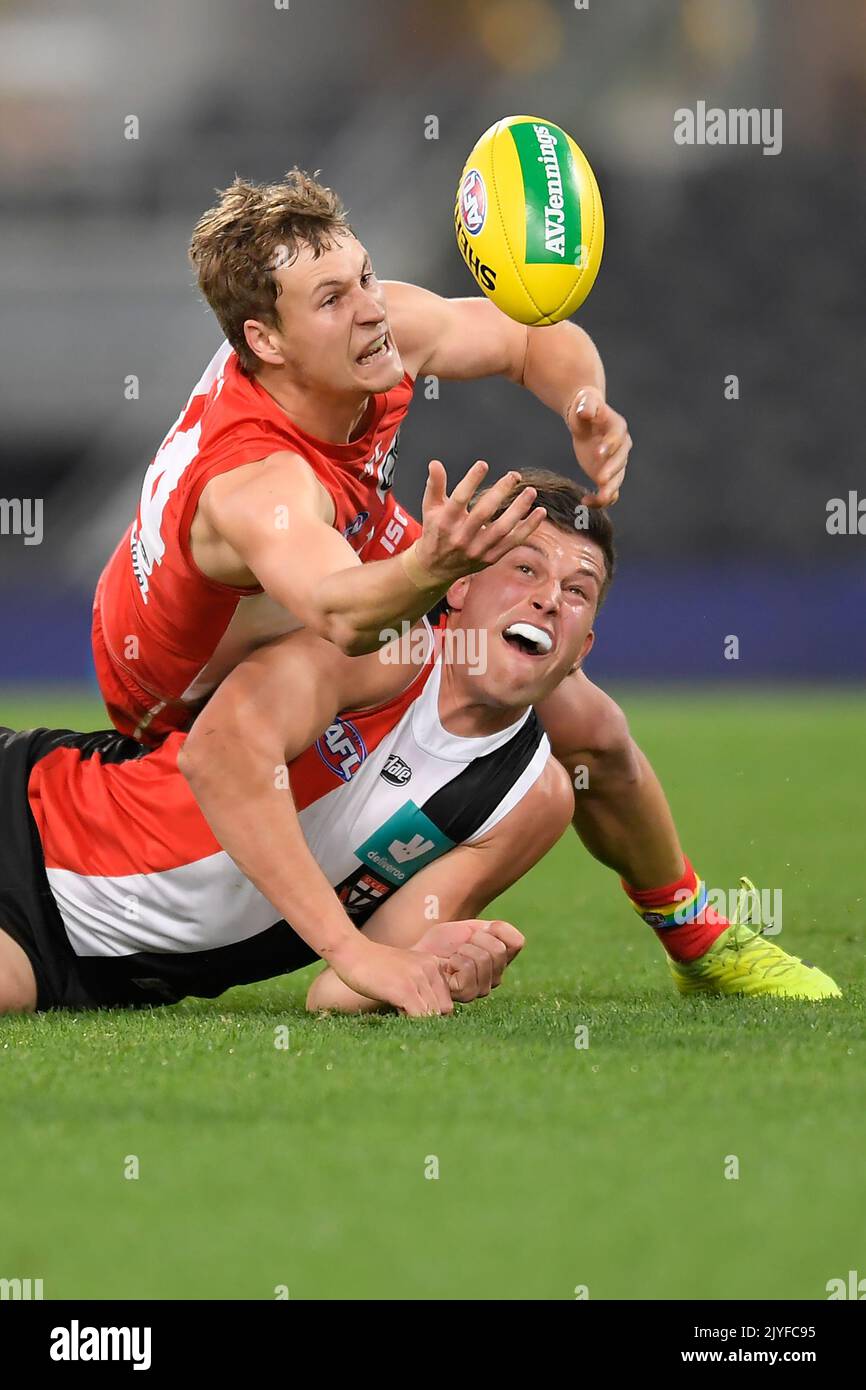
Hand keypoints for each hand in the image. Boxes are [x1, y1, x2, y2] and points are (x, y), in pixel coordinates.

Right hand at [328, 935, 453, 1016]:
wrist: (351, 952)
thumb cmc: (374, 965)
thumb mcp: (406, 969)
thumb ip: (421, 985)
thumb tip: (432, 1013)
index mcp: (433, 963)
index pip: (447, 1000)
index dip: (433, 1011)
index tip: (415, 1012)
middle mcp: (430, 968)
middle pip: (443, 1009)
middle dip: (428, 1018)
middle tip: (407, 1015)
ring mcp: (418, 979)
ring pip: (432, 1014)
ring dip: (418, 1021)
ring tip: (400, 1012)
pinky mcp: (405, 990)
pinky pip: (419, 1017)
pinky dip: (410, 1022)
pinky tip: (395, 1012)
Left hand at [413, 919, 524, 1003]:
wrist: (418, 954)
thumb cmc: (443, 943)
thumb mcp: (471, 928)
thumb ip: (497, 930)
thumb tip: (518, 941)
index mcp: (501, 960)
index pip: (517, 942)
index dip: (494, 930)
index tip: (476, 934)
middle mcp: (496, 977)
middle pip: (498, 950)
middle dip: (474, 940)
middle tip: (460, 947)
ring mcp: (482, 988)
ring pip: (484, 958)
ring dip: (463, 950)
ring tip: (452, 958)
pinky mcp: (466, 993)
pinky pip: (469, 968)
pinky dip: (456, 961)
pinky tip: (447, 967)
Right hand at [414, 460, 545, 584]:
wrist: (436, 568)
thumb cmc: (436, 531)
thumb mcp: (430, 508)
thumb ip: (434, 485)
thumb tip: (435, 463)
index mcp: (445, 522)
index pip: (459, 498)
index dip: (471, 480)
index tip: (483, 465)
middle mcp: (461, 537)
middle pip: (483, 512)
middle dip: (500, 492)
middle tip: (514, 476)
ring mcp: (477, 550)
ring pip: (502, 529)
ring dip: (518, 510)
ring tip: (530, 492)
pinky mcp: (490, 557)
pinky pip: (513, 542)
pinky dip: (528, 528)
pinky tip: (539, 512)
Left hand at [565, 386, 631, 507]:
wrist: (586, 421)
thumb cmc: (585, 407)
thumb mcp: (585, 402)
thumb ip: (586, 405)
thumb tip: (585, 411)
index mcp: (618, 427)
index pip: (617, 438)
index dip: (609, 446)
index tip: (598, 454)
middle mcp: (621, 447)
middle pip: (620, 461)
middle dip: (611, 471)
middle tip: (600, 480)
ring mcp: (615, 463)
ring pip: (617, 479)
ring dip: (609, 490)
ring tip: (600, 498)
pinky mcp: (607, 475)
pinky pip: (608, 490)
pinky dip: (600, 499)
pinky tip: (585, 502)